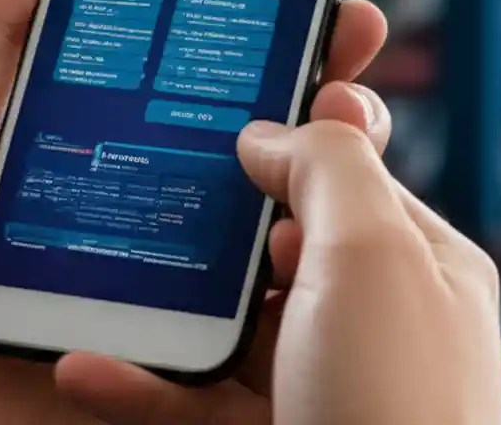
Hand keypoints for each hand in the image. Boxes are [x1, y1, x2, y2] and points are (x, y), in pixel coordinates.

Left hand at [0, 0, 390, 423]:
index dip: (251, 28)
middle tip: (345, 42)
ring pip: (277, 220)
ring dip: (328, 170)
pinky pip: (256, 316)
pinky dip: (293, 274)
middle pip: (255, 140)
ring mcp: (171, 282)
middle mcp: (150, 206)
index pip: (191, 76)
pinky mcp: (182, 354)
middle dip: (315, 85)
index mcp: (99, 146)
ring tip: (348, 124)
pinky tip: (309, 230)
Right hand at [57, 93, 500, 424]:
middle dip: (206, 218)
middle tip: (143, 181)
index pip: (345, 172)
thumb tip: (270, 131)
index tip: (220, 105)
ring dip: (155, 304)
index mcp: (412, 263)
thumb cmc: (400, 410)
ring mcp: (312, 381)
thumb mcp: (373, 256)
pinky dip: (135, 381)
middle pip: (270, 244)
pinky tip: (88, 366)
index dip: (290, 135)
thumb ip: (328, 167)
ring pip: (220, 323)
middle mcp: (364, 320)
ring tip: (96, 276)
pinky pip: (187, 396)